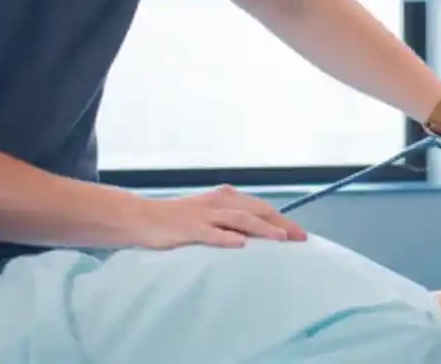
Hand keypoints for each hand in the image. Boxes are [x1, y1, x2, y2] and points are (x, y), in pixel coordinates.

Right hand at [135, 185, 308, 248]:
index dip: (282, 220)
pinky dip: (226, 237)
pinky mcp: (189, 228)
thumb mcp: (207, 216)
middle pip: (257, 211)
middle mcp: (219, 202)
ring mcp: (204, 215)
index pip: (261, 208)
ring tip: (280, 239)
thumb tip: (253, 237)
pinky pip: (211, 232)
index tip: (300, 234)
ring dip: (262, 229)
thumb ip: (229, 222)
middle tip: (300, 238)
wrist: (140, 217)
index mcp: (225, 198)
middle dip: (281, 224)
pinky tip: (240, 243)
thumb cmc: (175, 220)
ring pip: (240, 220)